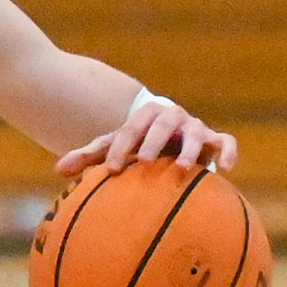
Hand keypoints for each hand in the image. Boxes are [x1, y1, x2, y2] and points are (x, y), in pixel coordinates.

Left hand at [55, 99, 238, 176]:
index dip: (122, 147)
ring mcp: (195, 128)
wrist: (167, 138)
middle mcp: (172, 118)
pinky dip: (229, 152)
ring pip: (196, 132)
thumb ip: (89, 156)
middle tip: (144, 162)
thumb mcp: (115, 147)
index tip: (114, 169)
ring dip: (189, 149)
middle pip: (163, 124)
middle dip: (153, 141)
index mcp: (145, 116)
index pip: (131, 129)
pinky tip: (225, 170)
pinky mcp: (214, 140)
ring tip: (180, 169)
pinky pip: (227, 142)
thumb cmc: (136, 145)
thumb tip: (57, 170)